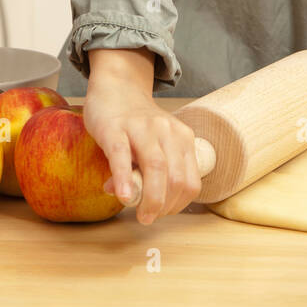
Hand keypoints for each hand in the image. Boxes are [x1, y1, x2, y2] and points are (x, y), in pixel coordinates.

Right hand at [82, 78, 201, 225]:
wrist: (116, 88)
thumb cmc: (136, 124)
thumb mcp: (154, 144)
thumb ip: (149, 172)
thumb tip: (134, 200)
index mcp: (182, 137)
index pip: (191, 180)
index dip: (180, 204)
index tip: (165, 213)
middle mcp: (166, 131)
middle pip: (176, 178)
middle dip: (165, 206)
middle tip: (149, 218)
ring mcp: (141, 129)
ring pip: (156, 168)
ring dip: (151, 199)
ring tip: (142, 215)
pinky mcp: (114, 129)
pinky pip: (122, 156)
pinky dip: (125, 179)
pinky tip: (122, 196)